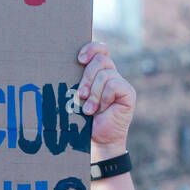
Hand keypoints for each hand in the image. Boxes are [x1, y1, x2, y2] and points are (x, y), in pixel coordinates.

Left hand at [76, 41, 134, 158]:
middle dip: (87, 76)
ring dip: (94, 93)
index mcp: (98, 72)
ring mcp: (120, 83)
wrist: (97, 140)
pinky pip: (114, 85)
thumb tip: (61, 65)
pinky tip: (102, 110)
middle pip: (101, 59)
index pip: (100, 49)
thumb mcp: (76, 96)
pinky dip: (104, 98)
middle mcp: (111, 74)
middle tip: (81, 94)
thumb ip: (76, 80)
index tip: (79, 59)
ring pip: (105, 74)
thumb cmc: (82, 119)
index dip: (91, 48)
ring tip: (89, 109)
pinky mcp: (128, 92)